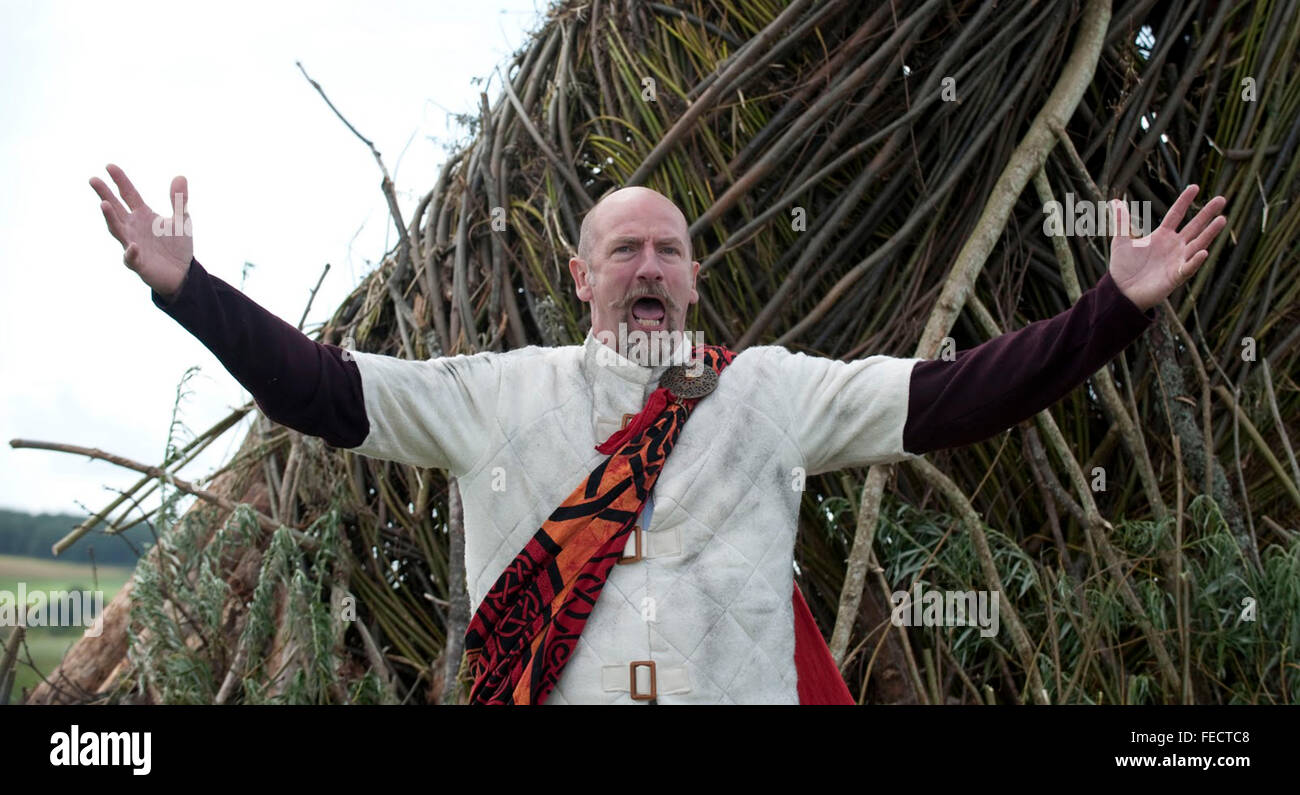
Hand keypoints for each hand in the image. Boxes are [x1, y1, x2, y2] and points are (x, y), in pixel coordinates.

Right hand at [89, 164, 192, 299]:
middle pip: (116, 208)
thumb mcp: (181, 220)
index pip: (128, 194)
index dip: (120, 180)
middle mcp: (133, 227)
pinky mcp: (138, 263)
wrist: (182, 272)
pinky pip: (131, 258)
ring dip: (110, 218)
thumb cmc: (177, 246)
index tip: (109, 166)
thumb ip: (179, 200)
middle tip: (93, 180)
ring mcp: (132, 244)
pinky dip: (130, 252)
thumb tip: (181, 176)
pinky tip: (132, 246)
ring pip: (117, 230)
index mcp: (142, 215)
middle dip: (104, 194)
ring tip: (104, 204)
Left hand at [1107, 184, 1226, 311]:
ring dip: (1209, 233)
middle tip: (1221, 198)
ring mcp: (1177, 261)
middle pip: (1194, 226)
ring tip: (1222, 219)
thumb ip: (1122, 222)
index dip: (1184, 201)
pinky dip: (1195, 261)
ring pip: (1197, 244)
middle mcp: (1174, 246)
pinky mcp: (1175, 277)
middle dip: (1207, 213)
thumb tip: (1116, 201)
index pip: (1176, 214)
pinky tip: (1203, 252)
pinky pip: (1188, 268)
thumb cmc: (1123, 268)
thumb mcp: (1120, 242)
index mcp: (1162, 236)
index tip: (1194, 186)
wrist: (1120, 292)